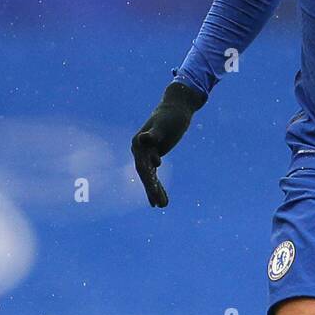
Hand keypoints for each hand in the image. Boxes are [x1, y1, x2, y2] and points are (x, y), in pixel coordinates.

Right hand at [131, 81, 205, 207]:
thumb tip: (144, 139)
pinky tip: (162, 196)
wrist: (176, 108)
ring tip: (163, 205)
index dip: (149, 180)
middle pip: (145, 173)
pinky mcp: (154, 155)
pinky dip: (158, 184)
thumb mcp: (164, 125)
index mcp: (138, 143)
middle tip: (160, 205)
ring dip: (155, 190)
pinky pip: (155, 172)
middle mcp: (139, 149)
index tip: (156, 192)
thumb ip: (154, 134)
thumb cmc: (171, 115)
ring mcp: (146, 153)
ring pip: (149, 175)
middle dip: (152, 189)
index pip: (142, 166)